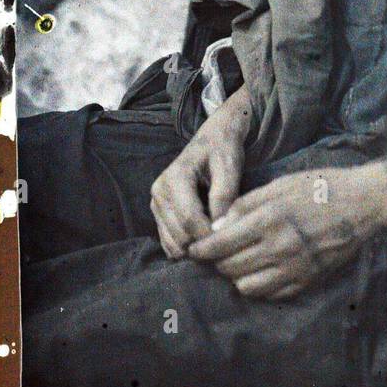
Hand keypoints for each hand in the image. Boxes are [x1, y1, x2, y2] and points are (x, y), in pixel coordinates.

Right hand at [149, 93, 250, 259]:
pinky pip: (169, 242)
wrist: (213, 139)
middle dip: (203, 243)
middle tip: (226, 241)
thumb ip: (224, 196)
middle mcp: (159, 191)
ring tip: (217, 239)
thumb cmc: (223, 151)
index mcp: (174, 177)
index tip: (230, 238)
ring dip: (195, 247)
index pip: (189, 218)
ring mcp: (156, 203)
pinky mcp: (159, 214)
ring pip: (173, 242)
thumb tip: (217, 229)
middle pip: (179, 234)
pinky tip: (205, 238)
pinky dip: (186, 247)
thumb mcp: (229, 167)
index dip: (209, 234)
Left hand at [187, 164, 386, 301]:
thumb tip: (218, 226)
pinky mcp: (306, 281)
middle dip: (216, 262)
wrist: (363, 204)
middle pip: (229, 267)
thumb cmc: (320, 187)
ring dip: (235, 275)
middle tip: (215, 254)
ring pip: (245, 286)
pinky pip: (269, 294)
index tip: (194, 248)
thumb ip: (246, 205)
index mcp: (269, 219)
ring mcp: (293, 268)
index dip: (201, 249)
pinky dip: (257, 286)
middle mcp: (278, 248)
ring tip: (238, 262)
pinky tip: (259, 271)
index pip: (220, 245)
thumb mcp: (280, 184)